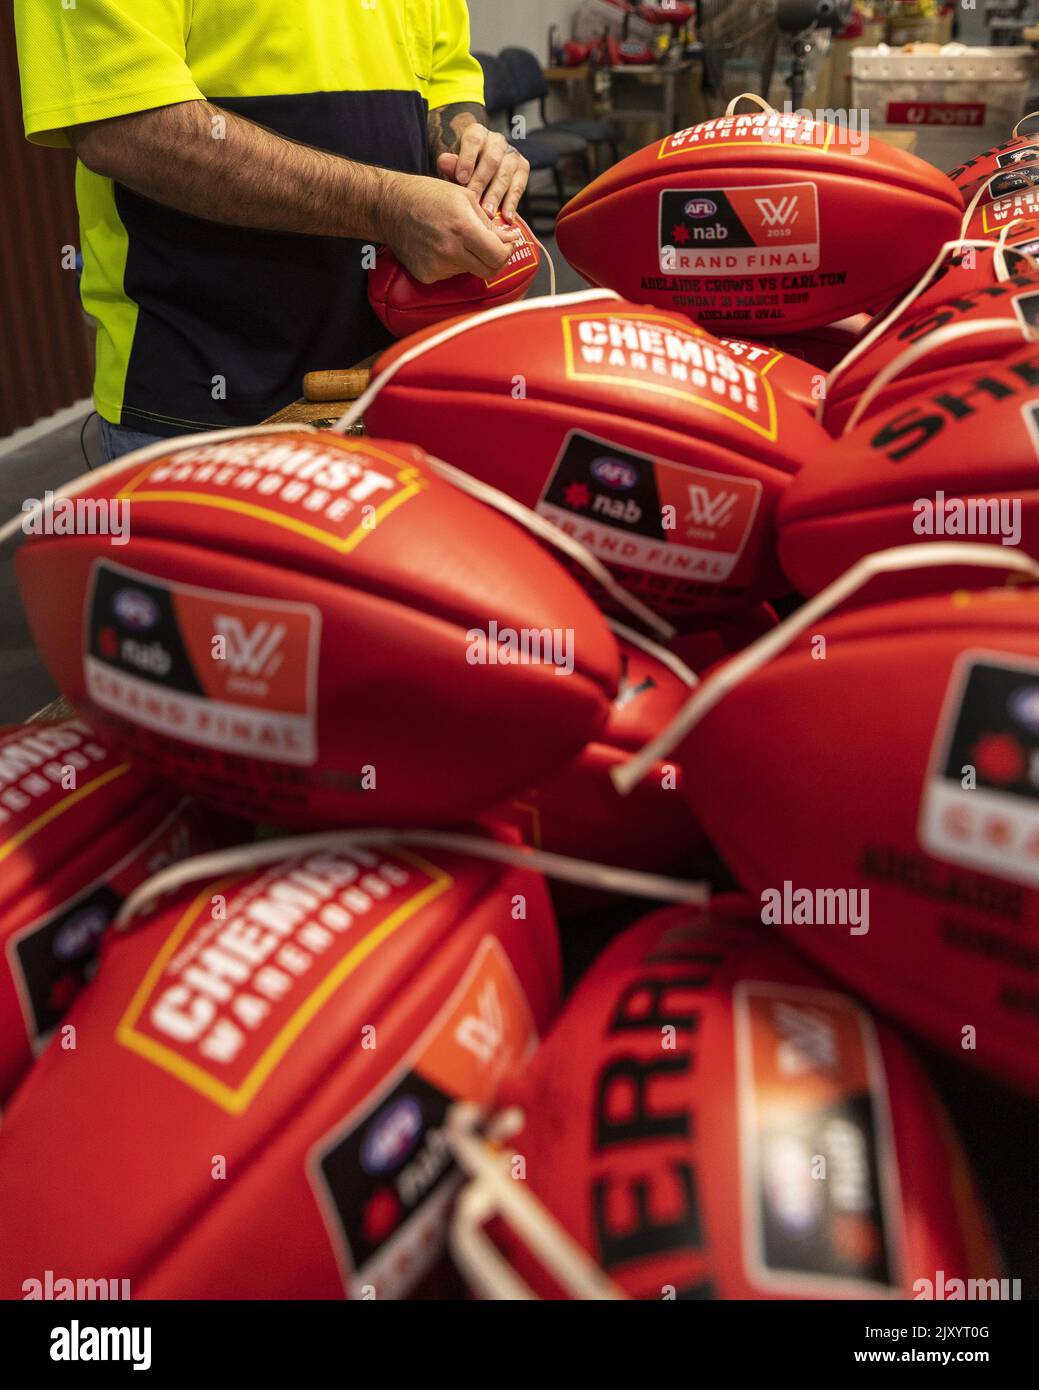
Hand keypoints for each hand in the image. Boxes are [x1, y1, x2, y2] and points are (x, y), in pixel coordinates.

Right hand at [379, 173, 521, 283]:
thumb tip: (510, 238)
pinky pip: (451, 274)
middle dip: (495, 258)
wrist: (388, 207)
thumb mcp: (464, 197)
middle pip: (489, 270)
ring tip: (456, 238)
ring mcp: (437, 266)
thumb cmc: (427, 195)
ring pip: (470, 271)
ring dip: (472, 258)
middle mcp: (451, 251)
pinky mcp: (427, 275)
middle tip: (491, 245)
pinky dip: (452, 263)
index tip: (506, 242)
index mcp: (463, 228)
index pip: (499, 255)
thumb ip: (489, 222)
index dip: (507, 250)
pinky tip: (441, 246)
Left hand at [437, 123, 529, 221]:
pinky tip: (507, 216)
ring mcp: (511, 154)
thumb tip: (444, 161)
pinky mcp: (522, 167)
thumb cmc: (463, 170)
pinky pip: (518, 186)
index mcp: (477, 133)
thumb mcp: (453, 166)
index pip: (473, 141)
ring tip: (488, 214)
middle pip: (491, 160)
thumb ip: (450, 165)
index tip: (461, 179)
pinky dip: (512, 203)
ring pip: (505, 174)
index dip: (467, 159)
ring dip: (496, 196)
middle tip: (474, 201)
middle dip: (481, 182)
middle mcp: (497, 141)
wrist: (478, 173)